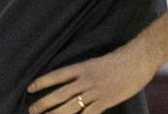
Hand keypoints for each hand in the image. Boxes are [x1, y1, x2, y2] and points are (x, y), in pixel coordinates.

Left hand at [27, 44, 158, 113]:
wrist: (137, 59)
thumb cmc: (120, 60)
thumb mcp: (97, 63)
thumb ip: (86, 73)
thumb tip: (76, 82)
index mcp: (82, 68)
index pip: (57, 75)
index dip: (42, 82)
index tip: (30, 88)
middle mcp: (85, 80)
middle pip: (60, 93)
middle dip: (44, 103)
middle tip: (32, 110)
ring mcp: (95, 91)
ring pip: (71, 105)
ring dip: (56, 113)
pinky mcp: (106, 100)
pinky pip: (89, 113)